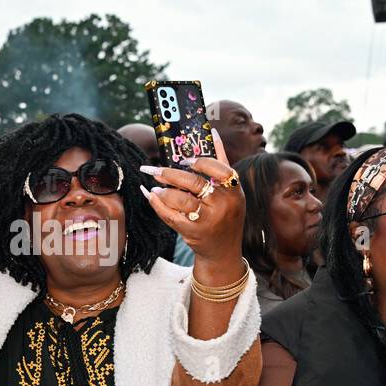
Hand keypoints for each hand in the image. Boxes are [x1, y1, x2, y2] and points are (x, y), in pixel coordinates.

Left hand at [140, 128, 245, 267]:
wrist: (223, 251)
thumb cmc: (225, 215)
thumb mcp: (231, 192)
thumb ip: (221, 164)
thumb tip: (213, 134)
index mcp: (234, 191)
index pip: (219, 169)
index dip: (201, 162)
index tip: (185, 160)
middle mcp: (223, 205)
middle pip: (194, 183)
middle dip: (170, 174)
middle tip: (154, 169)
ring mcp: (208, 220)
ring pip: (180, 200)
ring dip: (164, 192)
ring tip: (155, 187)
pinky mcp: (193, 233)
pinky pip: (171, 216)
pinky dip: (158, 205)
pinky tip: (152, 196)